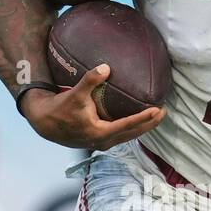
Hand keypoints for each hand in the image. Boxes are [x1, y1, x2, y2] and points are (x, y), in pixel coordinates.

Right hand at [20, 65, 165, 150]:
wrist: (45, 124)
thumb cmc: (60, 108)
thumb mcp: (75, 94)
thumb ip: (90, 80)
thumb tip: (106, 67)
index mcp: (100, 132)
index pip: (128, 125)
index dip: (144, 118)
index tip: (158, 110)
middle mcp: (104, 141)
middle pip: (133, 133)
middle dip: (150, 124)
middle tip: (164, 112)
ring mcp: (102, 143)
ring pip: (128, 136)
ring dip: (143, 127)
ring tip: (156, 117)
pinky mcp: (99, 141)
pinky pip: (121, 135)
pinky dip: (131, 128)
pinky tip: (137, 120)